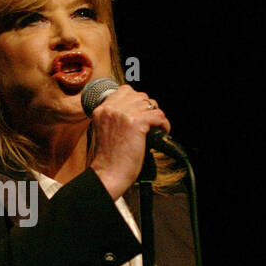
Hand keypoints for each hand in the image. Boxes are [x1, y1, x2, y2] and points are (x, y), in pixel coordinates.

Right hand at [87, 84, 170, 199]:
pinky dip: (164, 124)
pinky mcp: (136, 122)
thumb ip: (115, 117)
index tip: (142, 112)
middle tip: (151, 122)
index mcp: (102, 109)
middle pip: (139, 96)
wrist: (108, 174)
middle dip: (148, 108)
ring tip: (156, 128)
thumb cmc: (109, 158)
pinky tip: (161, 132)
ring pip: (150, 104)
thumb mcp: (105, 130)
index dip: (137, 101)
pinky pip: (158, 115)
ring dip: (157, 116)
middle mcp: (111, 108)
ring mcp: (123, 114)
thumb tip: (138, 110)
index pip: (125, 91)